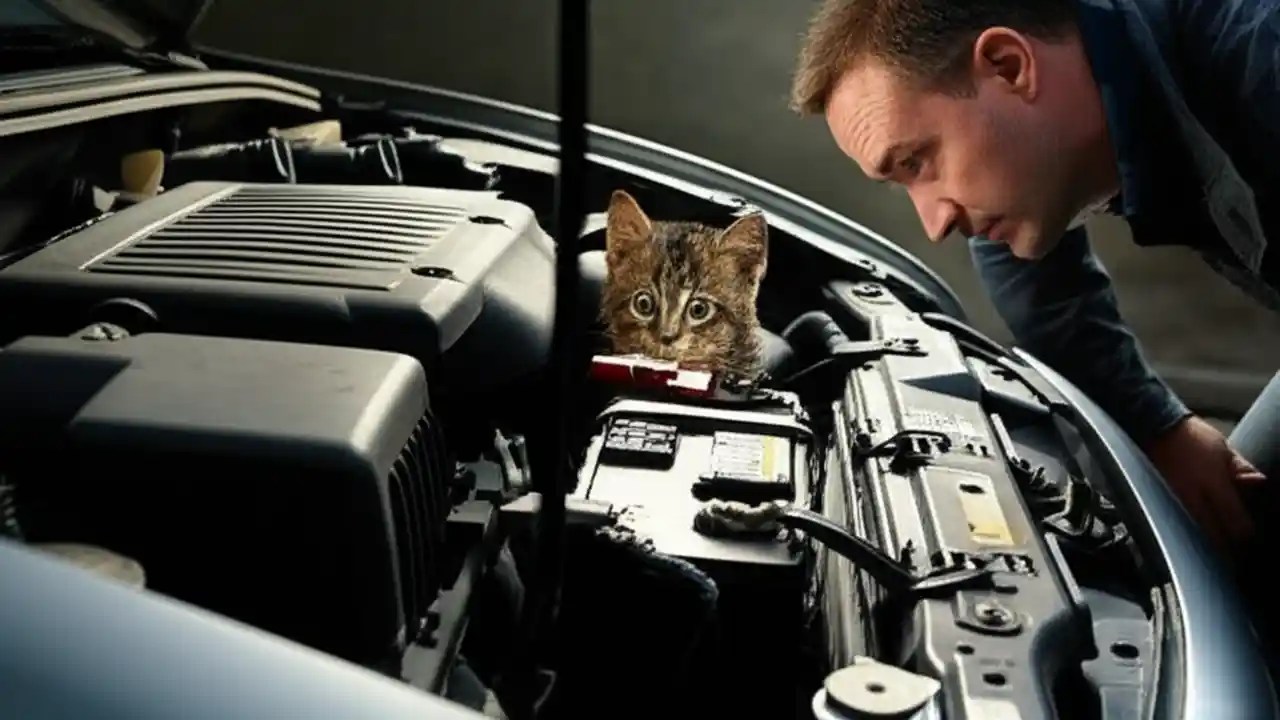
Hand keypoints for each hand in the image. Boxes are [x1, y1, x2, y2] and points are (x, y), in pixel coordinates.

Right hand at [1142, 415, 1266, 559]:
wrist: (1154, 426)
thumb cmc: (1191, 435)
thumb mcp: (1222, 447)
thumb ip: (1241, 467)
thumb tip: (1259, 481)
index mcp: (1213, 482)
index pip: (1234, 519)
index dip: (1244, 532)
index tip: (1248, 535)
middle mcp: (1193, 495)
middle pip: (1213, 533)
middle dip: (1225, 543)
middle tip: (1232, 546)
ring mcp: (1175, 500)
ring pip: (1195, 531)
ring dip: (1207, 538)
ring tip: (1215, 544)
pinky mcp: (1161, 500)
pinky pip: (1180, 522)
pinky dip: (1190, 528)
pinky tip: (1195, 530)